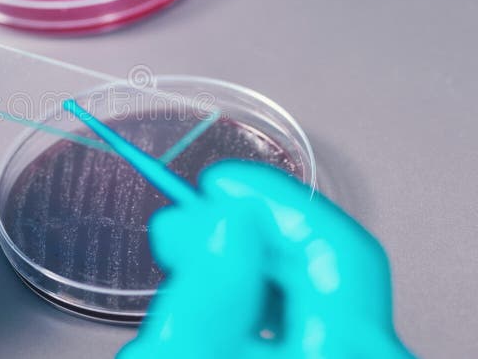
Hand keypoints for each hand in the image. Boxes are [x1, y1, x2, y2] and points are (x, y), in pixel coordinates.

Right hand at [120, 160, 413, 357]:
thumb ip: (209, 297)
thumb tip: (226, 225)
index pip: (336, 254)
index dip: (276, 203)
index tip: (218, 183)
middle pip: (318, 275)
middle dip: (242, 236)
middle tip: (180, 224)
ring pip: (298, 304)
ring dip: (236, 270)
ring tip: (177, 260)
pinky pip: (287, 331)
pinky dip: (241, 308)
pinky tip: (203, 307)